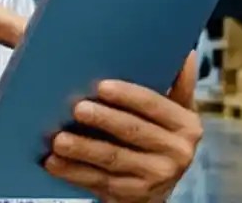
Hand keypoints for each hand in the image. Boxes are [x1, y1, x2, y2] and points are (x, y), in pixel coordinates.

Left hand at [44, 51, 201, 202]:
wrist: (158, 185)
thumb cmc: (159, 135)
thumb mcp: (175, 113)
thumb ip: (179, 84)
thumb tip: (187, 53)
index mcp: (186, 125)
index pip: (154, 105)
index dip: (128, 95)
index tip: (101, 86)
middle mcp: (177, 153)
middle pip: (132, 132)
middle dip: (103, 120)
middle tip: (76, 108)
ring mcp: (155, 178)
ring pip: (113, 159)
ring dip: (83, 149)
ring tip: (58, 139)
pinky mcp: (132, 195)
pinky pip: (99, 182)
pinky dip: (74, 172)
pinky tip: (53, 163)